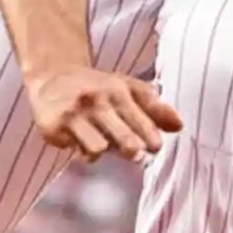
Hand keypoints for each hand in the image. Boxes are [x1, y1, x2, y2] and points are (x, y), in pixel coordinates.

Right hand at [30, 67, 182, 162]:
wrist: (52, 77)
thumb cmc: (96, 87)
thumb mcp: (126, 89)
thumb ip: (154, 107)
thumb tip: (180, 125)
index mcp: (117, 90)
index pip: (139, 116)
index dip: (150, 134)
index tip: (156, 146)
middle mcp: (95, 101)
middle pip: (122, 135)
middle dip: (132, 147)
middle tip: (136, 154)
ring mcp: (74, 114)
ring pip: (98, 147)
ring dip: (104, 150)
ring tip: (102, 142)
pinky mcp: (54, 127)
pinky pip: (78, 151)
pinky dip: (83, 151)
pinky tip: (80, 140)